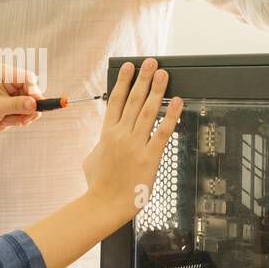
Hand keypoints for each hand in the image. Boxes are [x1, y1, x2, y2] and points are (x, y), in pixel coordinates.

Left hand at [0, 65, 45, 138]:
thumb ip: (16, 105)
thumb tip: (34, 104)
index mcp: (5, 73)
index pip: (27, 78)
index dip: (34, 91)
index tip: (36, 105)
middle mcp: (13, 81)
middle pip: (33, 92)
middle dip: (29, 108)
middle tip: (23, 120)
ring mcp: (17, 93)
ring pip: (34, 104)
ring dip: (24, 116)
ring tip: (7, 120)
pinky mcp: (19, 104)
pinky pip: (31, 112)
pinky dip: (22, 119)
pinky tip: (8, 121)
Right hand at [81, 58, 183, 220]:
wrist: (103, 204)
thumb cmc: (97, 186)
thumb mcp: (90, 160)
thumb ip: (99, 146)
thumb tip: (102, 143)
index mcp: (106, 134)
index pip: (115, 101)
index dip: (122, 81)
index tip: (128, 67)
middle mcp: (121, 135)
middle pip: (133, 100)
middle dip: (143, 79)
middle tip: (151, 63)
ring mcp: (135, 145)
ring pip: (147, 111)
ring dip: (157, 90)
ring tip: (164, 74)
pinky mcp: (149, 157)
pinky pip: (163, 132)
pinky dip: (171, 115)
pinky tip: (178, 102)